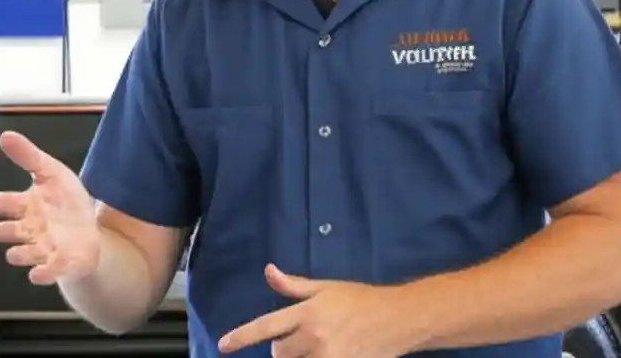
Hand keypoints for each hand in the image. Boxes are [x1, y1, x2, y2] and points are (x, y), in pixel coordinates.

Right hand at [0, 130, 101, 284]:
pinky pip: (49, 270)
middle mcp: (31, 229)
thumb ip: (28, 156)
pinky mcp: (60, 264)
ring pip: (28, 253)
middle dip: (5, 232)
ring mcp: (44, 248)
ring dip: (20, 254)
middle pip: (14, 231)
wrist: (87, 230)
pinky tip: (36, 275)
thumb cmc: (64, 201)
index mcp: (27, 206)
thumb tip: (5, 135)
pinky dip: (43, 273)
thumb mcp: (51, 172)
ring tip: (14, 254)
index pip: (8, 203)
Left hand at [218, 264, 417, 357]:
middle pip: (278, 353)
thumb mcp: (325, 287)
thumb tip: (268, 271)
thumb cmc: (360, 298)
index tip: (223, 346)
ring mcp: (329, 357)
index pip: (266, 327)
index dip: (241, 337)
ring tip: (313, 347)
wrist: (397, 319)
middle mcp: (314, 337)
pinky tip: (326, 352)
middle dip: (281, 348)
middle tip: (297, 338)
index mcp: (307, 313)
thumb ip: (294, 286)